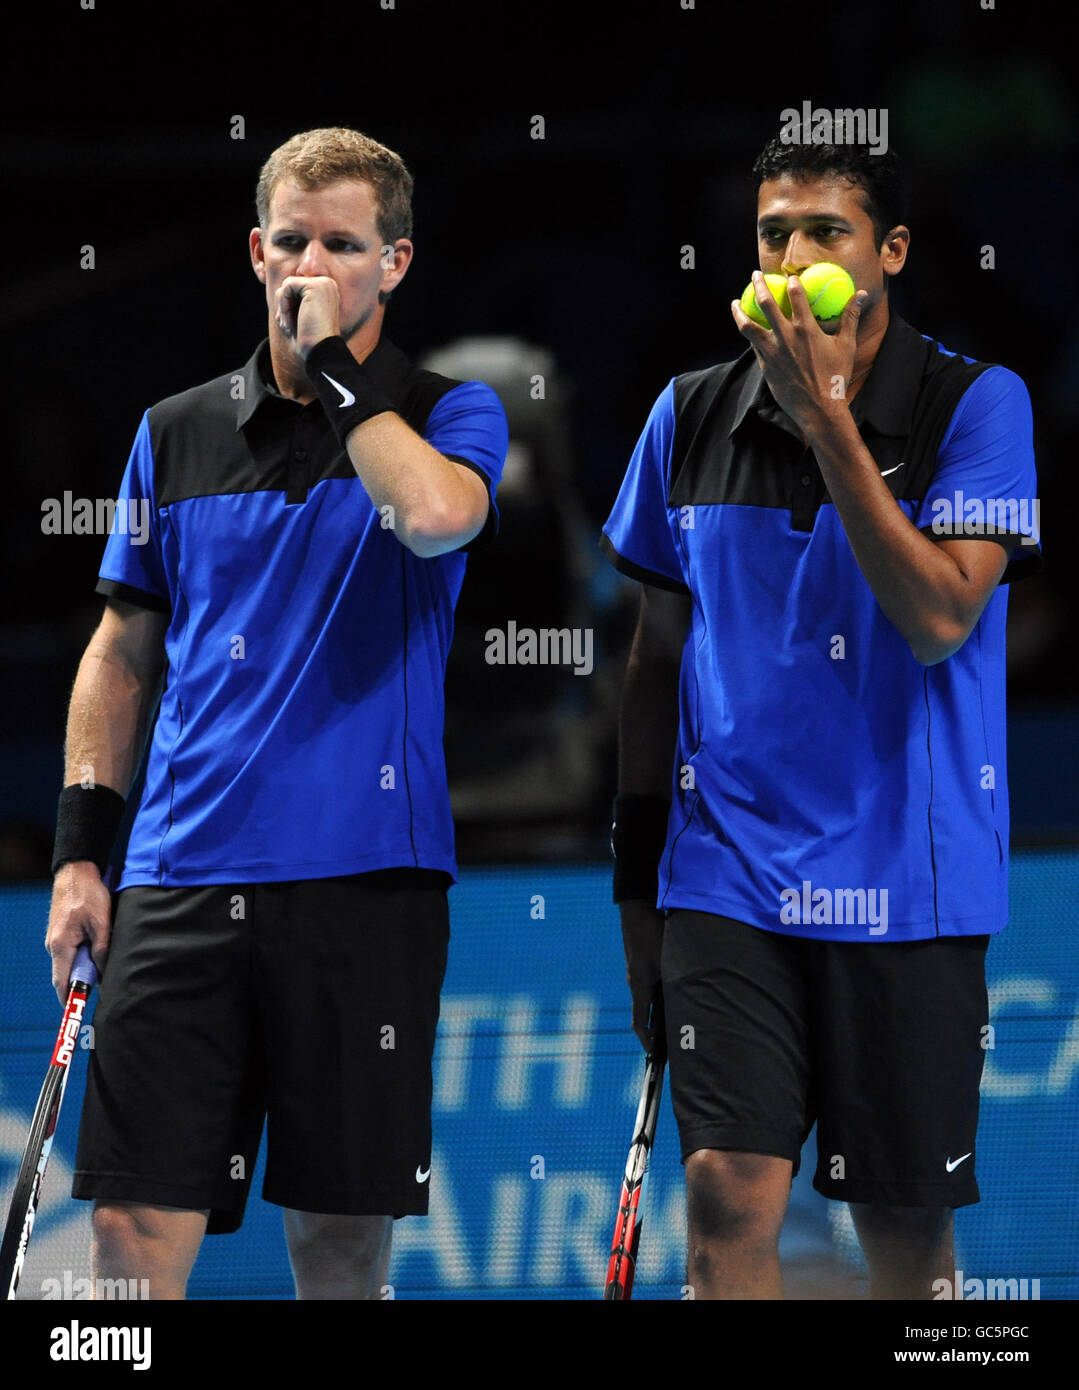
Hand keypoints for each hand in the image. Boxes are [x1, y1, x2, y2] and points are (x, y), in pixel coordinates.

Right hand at [45, 862, 111, 1004]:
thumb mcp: (101, 923)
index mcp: (61, 945)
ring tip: (100, 965)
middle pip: (65, 974)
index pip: (61, 981)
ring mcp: (55, 938)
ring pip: (69, 962)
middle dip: (80, 983)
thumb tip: (102, 973)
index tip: (76, 1010)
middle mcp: (53, 945)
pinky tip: (96, 951)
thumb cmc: (89, 894)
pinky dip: (82, 956)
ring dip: (84, 967)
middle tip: (98, 988)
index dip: (68, 998)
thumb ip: (102, 950)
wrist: (76, 871)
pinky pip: (70, 952)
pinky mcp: (60, 932)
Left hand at [274, 275, 340, 359]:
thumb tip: (280, 290)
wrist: (320, 351)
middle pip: (292, 285)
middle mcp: (327, 285)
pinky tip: (289, 321)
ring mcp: (323, 284)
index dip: (288, 304)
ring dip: (282, 307)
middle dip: (284, 305)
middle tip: (287, 326)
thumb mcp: (298, 317)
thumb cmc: (309, 339)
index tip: (290, 325)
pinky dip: (283, 304)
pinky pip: (287, 286)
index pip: (297, 288)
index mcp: (326, 292)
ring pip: (288, 284)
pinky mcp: (315, 286)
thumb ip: (292, 301)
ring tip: (288, 326)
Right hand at [619, 900, 665, 1050]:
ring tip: (678, 1020)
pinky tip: (675, 991)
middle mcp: (636, 982)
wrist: (638, 910)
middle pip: (644, 1013)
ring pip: (648, 999)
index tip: (654, 1055)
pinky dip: (660, 995)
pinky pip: (650, 985)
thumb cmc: (653, 933)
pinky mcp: (642, 963)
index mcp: (639, 986)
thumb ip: (676, 982)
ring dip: (660, 1011)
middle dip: (656, 1030)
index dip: (646, 1041)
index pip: (639, 1022)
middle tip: (671, 1043)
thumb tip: (692, 1002)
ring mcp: (637, 973)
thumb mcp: (670, 960)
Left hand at [731, 271, 868, 432]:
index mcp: (806, 328)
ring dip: (740, 312)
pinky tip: (745, 329)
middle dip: (759, 285)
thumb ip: (850, 317)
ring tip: (735, 303)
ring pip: (748, 326)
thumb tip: (861, 295)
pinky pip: (753, 345)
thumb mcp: (846, 345)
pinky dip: (748, 334)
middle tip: (755, 275)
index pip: (796, 296)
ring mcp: (772, 351)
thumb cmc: (835, 376)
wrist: (818, 408)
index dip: (791, 282)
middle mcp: (786, 337)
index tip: (789, 276)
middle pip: (766, 303)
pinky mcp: (765, 365)